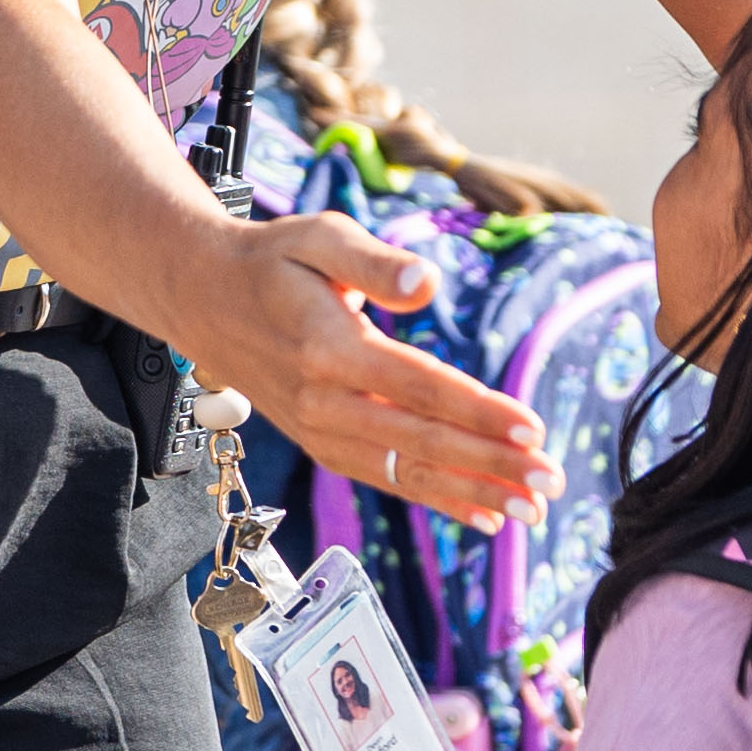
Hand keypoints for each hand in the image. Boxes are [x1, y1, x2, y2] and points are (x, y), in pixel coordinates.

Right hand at [167, 215, 559, 534]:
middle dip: (492, 465)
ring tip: (531, 510)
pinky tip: (483, 514)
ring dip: (473, 493)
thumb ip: (374, 261)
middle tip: (551, 481)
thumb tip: (426, 281)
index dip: (477, 410)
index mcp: (328, 347)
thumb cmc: (271, 260)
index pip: (417, 385)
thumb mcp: (319, 236)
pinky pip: (386, 478)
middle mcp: (323, 400)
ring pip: (406, 470)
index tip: (532, 430)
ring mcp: (319, 429)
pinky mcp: (321, 444)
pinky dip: (435, 498)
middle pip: (420, 440)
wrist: (200, 298)